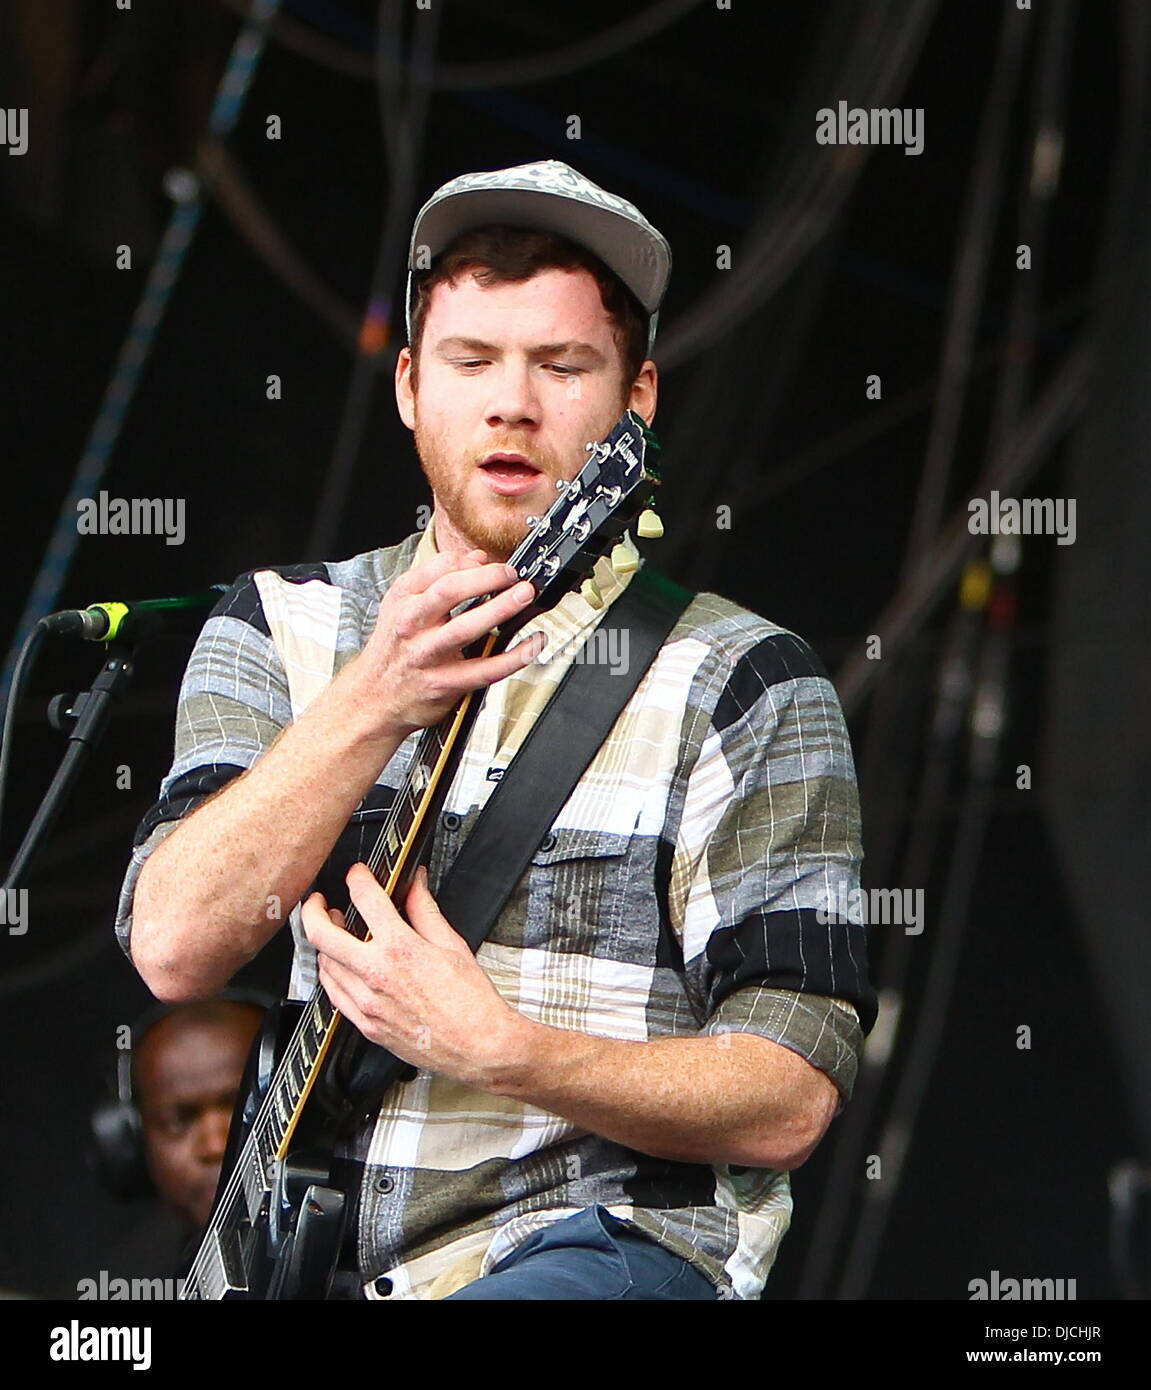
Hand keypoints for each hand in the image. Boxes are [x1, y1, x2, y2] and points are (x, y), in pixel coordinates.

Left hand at [300, 863, 528, 1088]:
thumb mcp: (451, 944)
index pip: (365, 898)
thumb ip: (425, 910)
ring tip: (333, 933)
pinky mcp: (365, 1025)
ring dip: (323, 943)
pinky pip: (333, 995)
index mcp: (400, 949)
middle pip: (322, 934)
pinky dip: (332, 975)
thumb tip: (415, 885)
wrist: (477, 1045)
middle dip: (314, 910)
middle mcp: (376, 974)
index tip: (357, 874)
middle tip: (319, 902)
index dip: (357, 878)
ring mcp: (366, 1003)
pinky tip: (341, 967)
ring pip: (324, 965)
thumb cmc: (471, 1001)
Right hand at [344, 550, 543, 740]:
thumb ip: (436, 579)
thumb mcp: (401, 606)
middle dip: (487, 578)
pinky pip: (484, 670)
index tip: (492, 562)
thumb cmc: (393, 651)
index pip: (439, 569)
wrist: (373, 698)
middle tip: (512, 575)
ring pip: (466, 628)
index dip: (471, 562)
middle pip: (449, 591)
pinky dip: (513, 657)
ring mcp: (428, 655)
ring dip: (500, 609)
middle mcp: (413, 625)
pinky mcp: (444, 683)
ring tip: (523, 597)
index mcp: (404, 600)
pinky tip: (531, 646)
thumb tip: (476, 559)